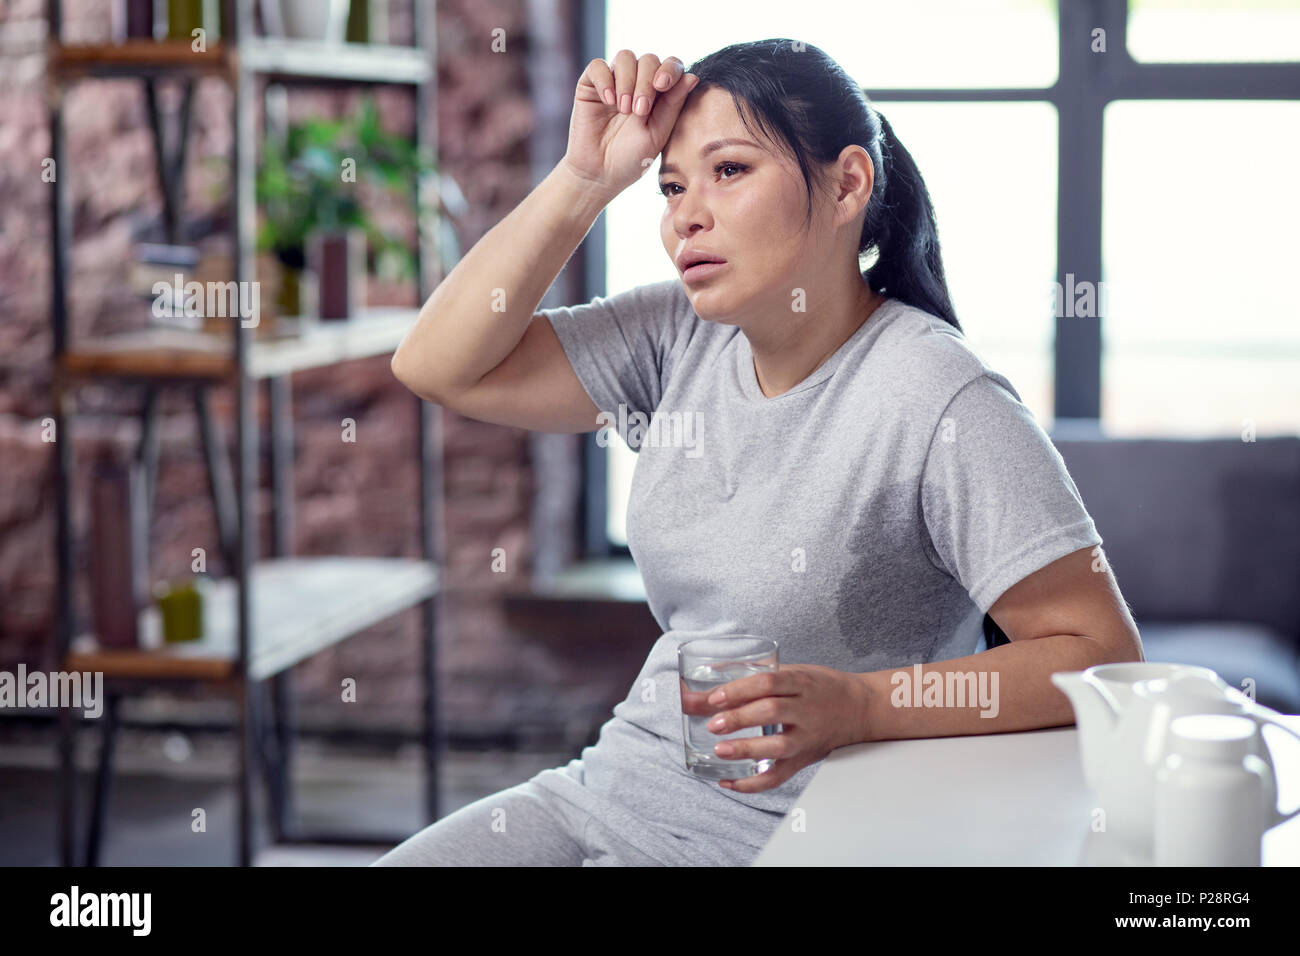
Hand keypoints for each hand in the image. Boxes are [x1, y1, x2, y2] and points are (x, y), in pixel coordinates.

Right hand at [561, 50, 699, 196]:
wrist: (599, 174)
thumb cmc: (631, 158)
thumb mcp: (657, 133)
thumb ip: (673, 105)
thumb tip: (692, 76)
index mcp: (659, 94)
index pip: (670, 65)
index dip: (669, 69)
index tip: (662, 86)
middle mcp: (637, 83)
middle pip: (648, 59)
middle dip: (646, 81)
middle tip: (639, 111)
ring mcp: (614, 82)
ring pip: (625, 57)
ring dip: (627, 81)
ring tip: (624, 109)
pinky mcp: (590, 85)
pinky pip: (598, 66)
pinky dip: (605, 80)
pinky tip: (608, 101)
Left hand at [704, 663, 871, 792]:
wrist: (859, 708)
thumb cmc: (819, 687)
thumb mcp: (791, 674)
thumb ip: (751, 680)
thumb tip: (701, 692)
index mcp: (801, 682)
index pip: (768, 683)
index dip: (740, 689)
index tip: (715, 697)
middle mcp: (806, 710)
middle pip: (771, 712)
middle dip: (739, 718)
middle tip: (713, 723)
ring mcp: (806, 737)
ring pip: (778, 746)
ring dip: (746, 750)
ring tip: (720, 750)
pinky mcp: (804, 760)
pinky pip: (779, 777)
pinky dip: (752, 784)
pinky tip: (729, 782)